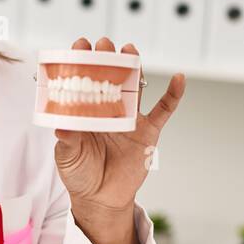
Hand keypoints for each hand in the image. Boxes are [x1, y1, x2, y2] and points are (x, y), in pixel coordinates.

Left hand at [53, 37, 184, 243]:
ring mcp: (129, 118)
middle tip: (103, 44)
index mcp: (85, 111)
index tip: (79, 46)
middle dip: (107, 58)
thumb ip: (67, 140)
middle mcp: (107, 109)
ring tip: (129, 49)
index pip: (83, 81)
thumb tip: (63, 127)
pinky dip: (174, 94)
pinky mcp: (148, 132)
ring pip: (135, 87)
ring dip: (133, 67)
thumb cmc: (80, 174)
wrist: (101, 199)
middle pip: (109, 77)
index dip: (81, 63)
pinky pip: (164, 110)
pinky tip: (179, 78)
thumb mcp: (67, 157)